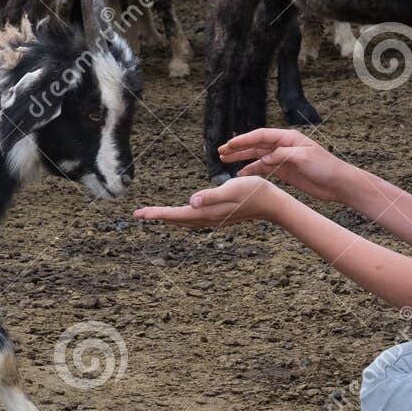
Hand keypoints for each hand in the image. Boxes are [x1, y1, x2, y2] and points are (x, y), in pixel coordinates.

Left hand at [134, 176, 284, 228]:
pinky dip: (181, 217)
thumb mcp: (232, 188)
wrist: (273, 204)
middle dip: (158, 217)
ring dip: (168, 218)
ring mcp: (214, 219)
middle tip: (138, 214)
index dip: (157, 214)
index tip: (140, 214)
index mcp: (208, 212)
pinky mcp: (218, 216)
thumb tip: (190, 203)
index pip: (177, 214)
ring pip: (185, 221)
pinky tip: (180, 215)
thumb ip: (210, 196)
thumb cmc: (254, 192)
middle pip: (177, 220)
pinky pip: (193, 219)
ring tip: (153, 215)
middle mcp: (209, 219)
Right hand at [219, 127, 351, 202]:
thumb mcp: (304, 158)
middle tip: (221, 152)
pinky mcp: (285, 171)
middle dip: (238, 147)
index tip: (229, 144)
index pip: (261, 136)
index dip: (244, 140)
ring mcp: (283, 159)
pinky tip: (241, 175)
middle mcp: (283, 146)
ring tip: (225, 161)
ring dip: (242, 158)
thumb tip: (263, 159)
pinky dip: (252, 171)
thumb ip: (282, 156)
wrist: (338, 183)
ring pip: (257, 156)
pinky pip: (264, 169)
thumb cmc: (326, 167)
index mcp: (288, 138)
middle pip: (256, 145)